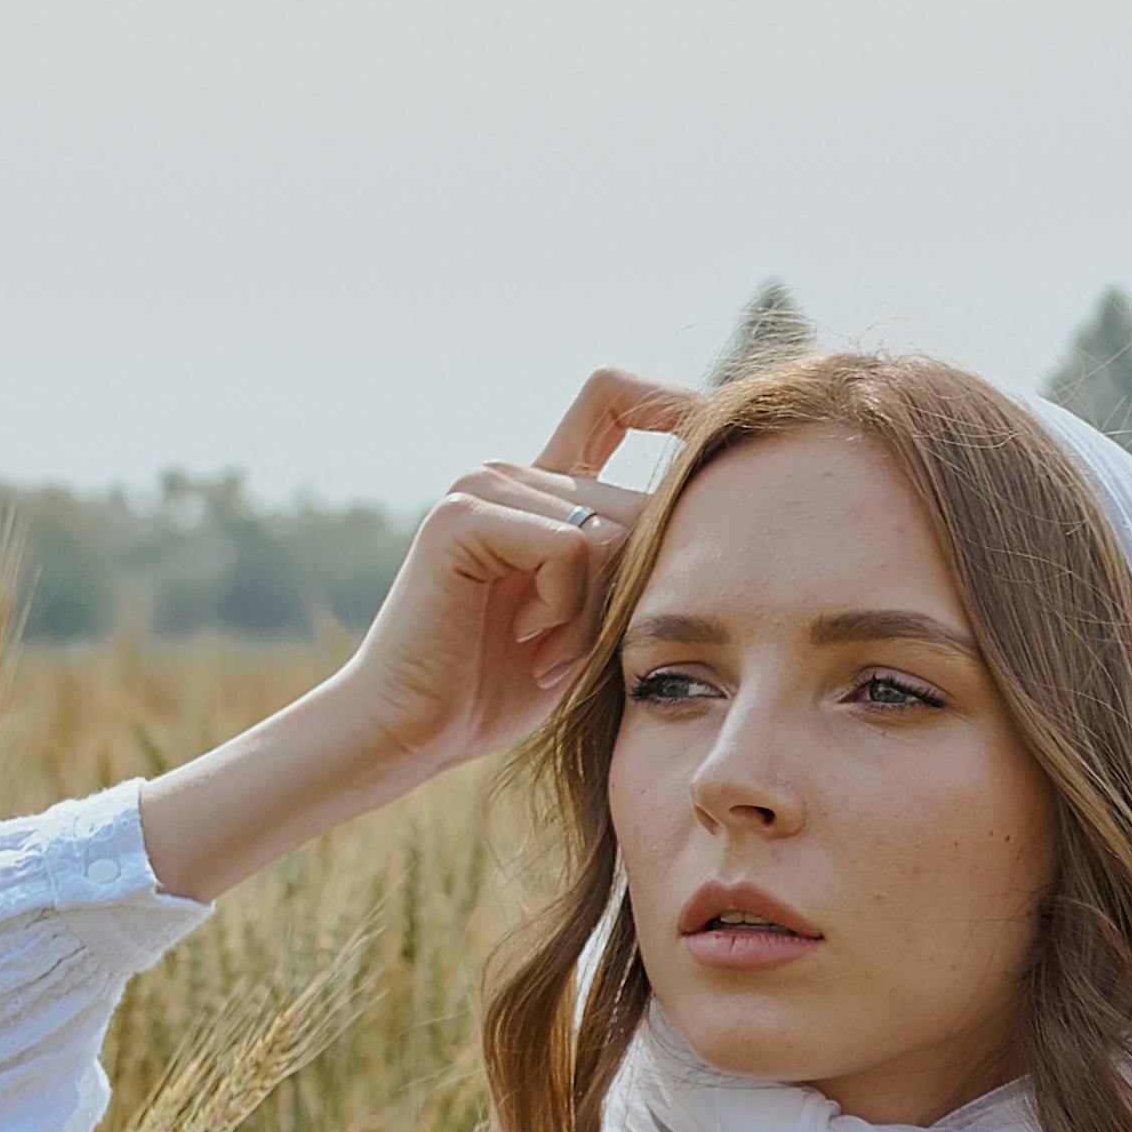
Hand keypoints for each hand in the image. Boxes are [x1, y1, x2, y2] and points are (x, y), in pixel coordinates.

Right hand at [327, 366, 700, 787]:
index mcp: (541, 487)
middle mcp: (512, 473)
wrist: (411, 731)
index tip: (719, 434)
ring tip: (544, 653)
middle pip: (637, 504)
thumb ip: (633, 565)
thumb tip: (717, 516)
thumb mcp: (590, 620)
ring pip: (608, 532)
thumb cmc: (503, 687)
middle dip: (629, 593)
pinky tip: (525, 643)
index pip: (615, 400)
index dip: (671, 403)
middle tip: (573, 652)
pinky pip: (570, 549)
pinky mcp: (462, 516)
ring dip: (594, 613)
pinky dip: (565, 609)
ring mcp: (483, 486)